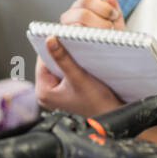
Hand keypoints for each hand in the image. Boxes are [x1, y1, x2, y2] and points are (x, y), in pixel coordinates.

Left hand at [35, 0, 125, 116]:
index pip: (43, 60)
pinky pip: (67, 75)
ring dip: (70, 61)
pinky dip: (74, 69)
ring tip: (80, 57)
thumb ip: (63, 58)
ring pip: (60, 69)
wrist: (113, 120)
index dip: (52, 47)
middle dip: (62, 54)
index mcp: (43, 92)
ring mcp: (56, 96)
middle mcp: (47, 95)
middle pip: (51, 64)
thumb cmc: (98, 106)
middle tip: (74, 46)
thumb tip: (49, 40)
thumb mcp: (79, 78)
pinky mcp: (66, 95)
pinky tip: (84, 66)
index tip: (62, 36)